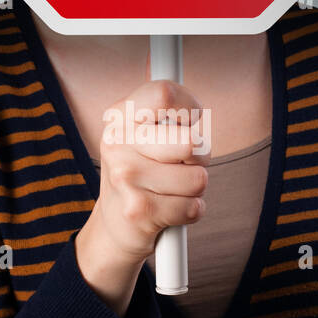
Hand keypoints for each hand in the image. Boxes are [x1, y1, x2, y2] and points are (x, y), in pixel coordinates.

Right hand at [75, 78, 209, 314]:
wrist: (117, 223)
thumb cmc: (147, 172)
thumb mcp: (152, 134)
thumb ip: (178, 114)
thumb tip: (197, 133)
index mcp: (120, 116)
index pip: (165, 93)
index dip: (190, 110)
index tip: (188, 123)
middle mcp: (116, 142)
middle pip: (191, 142)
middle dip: (201, 157)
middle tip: (183, 164)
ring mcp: (124, 176)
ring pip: (198, 179)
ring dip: (195, 188)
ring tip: (173, 188)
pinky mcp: (137, 210)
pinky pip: (193, 207)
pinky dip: (192, 211)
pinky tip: (171, 209)